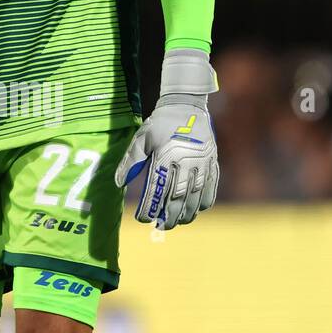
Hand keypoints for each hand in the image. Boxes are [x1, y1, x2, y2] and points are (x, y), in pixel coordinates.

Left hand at [114, 49, 218, 230]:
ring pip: (197, 194)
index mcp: (166, 156)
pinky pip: (211, 185)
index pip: (157, 188)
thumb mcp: (141, 138)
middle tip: (162, 226)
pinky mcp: (212, 160)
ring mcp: (202, 161)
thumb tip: (119, 183)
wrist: (186, 105)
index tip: (144, 218)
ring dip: (188, 211)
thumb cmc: (160, 123)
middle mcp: (186, 161)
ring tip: (179, 221)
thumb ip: (131, 161)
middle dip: (169, 215)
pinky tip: (198, 209)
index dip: (150, 206)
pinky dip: (206, 200)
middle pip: (178, 196)